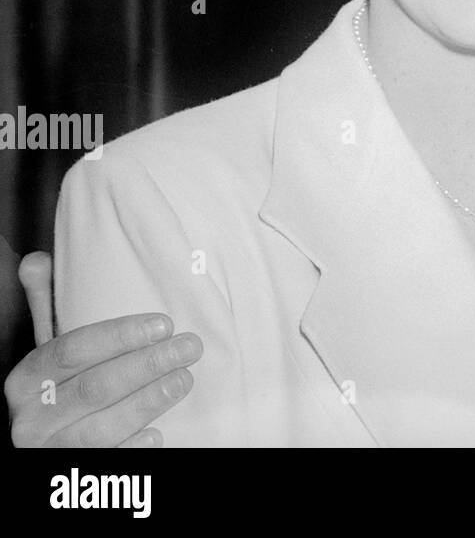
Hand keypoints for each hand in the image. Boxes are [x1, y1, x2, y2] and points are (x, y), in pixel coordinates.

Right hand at [5, 251, 201, 447]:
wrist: (41, 445)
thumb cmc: (57, 386)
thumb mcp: (47, 349)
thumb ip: (46, 306)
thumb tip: (37, 260)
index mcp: (24, 380)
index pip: (71, 351)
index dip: (119, 336)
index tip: (162, 323)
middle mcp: (31, 419)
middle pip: (95, 387)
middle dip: (148, 365)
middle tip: (189, 347)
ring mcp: (50, 451)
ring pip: (103, 427)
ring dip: (149, 401)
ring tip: (185, 379)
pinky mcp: (72, 476)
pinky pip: (106, 464)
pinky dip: (133, 449)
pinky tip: (158, 433)